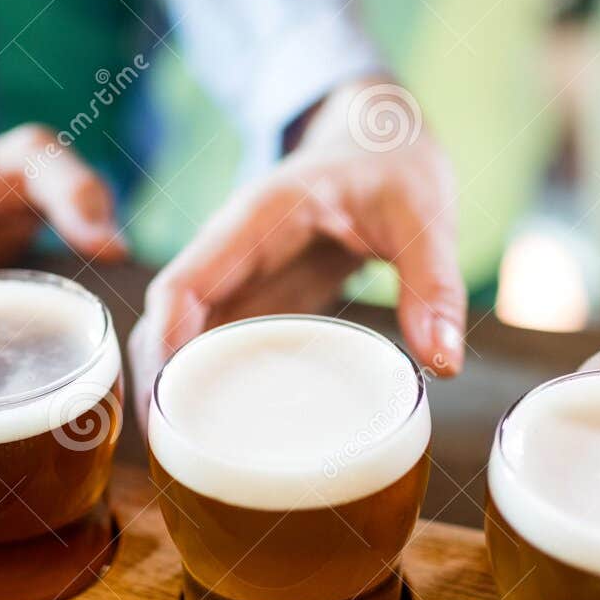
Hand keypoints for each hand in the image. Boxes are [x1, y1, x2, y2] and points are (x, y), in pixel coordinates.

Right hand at [129, 75, 465, 423]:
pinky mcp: (254, 301)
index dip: (167, 337)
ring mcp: (238, 278)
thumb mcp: (424, 216)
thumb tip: (443, 362)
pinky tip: (215, 438)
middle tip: (172, 455)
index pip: (186, 280)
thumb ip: (434, 285)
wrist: (379, 137)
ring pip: (178, 337)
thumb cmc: (395, 166)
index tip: (169, 393)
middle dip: (157, 383)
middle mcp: (232, 250)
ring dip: (173, 392)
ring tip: (182, 462)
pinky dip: (204, 387)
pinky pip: (212, 345)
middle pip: (165, 319)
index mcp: (259, 217)